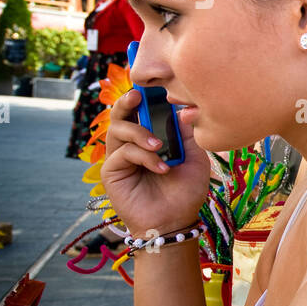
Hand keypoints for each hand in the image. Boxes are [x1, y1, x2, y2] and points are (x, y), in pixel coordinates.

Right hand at [99, 88, 210, 237]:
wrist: (176, 221)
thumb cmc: (186, 191)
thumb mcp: (195, 158)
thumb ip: (188, 133)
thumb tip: (184, 108)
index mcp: (151, 138)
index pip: (142, 111)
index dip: (143, 96)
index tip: (150, 83)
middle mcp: (132, 144)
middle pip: (121, 114)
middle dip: (128, 101)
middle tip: (138, 95)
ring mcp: (120, 157)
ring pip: (118, 129)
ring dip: (140, 133)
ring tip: (160, 146)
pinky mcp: (111, 172)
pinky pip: (123, 153)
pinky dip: (143, 156)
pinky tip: (161, 168)